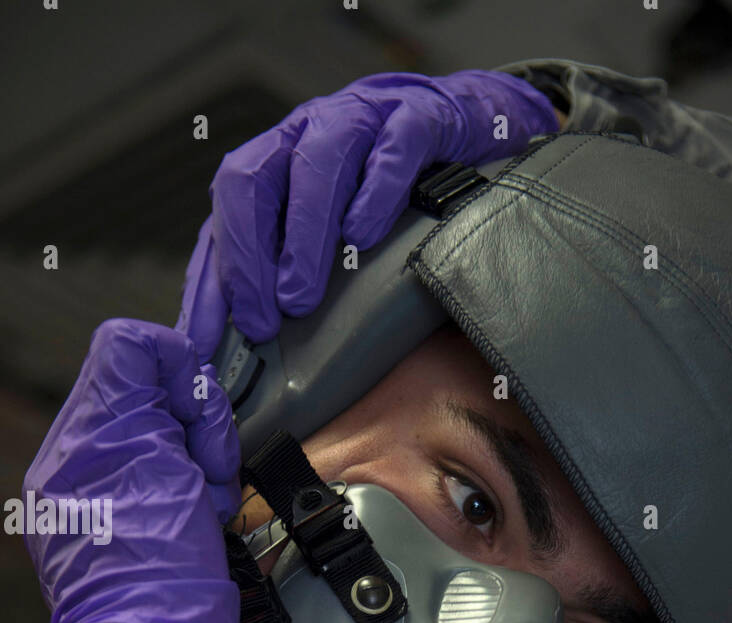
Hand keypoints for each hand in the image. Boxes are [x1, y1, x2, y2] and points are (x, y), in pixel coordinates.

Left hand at [23, 318, 243, 622]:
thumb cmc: (158, 566)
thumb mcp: (148, 445)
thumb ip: (137, 379)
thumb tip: (156, 354)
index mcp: (78, 437)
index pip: (126, 347)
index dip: (179, 369)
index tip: (200, 413)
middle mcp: (75, 463)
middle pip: (149, 392)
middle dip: (196, 425)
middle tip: (209, 469)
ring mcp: (96, 498)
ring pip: (163, 435)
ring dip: (199, 461)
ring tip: (206, 502)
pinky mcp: (121, 527)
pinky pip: (162, 479)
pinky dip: (189, 491)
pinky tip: (198, 520)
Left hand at [176, 70, 558, 359]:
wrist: (472, 127)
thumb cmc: (397, 191)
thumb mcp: (339, 233)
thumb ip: (300, 271)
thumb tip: (259, 344)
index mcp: (280, 161)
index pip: (225, 217)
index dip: (211, 278)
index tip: (206, 340)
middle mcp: (308, 133)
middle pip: (251, 181)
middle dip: (246, 257)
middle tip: (260, 323)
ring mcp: (363, 119)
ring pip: (317, 164)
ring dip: (301, 237)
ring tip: (300, 299)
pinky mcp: (420, 117)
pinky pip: (393, 148)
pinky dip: (373, 192)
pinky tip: (362, 236)